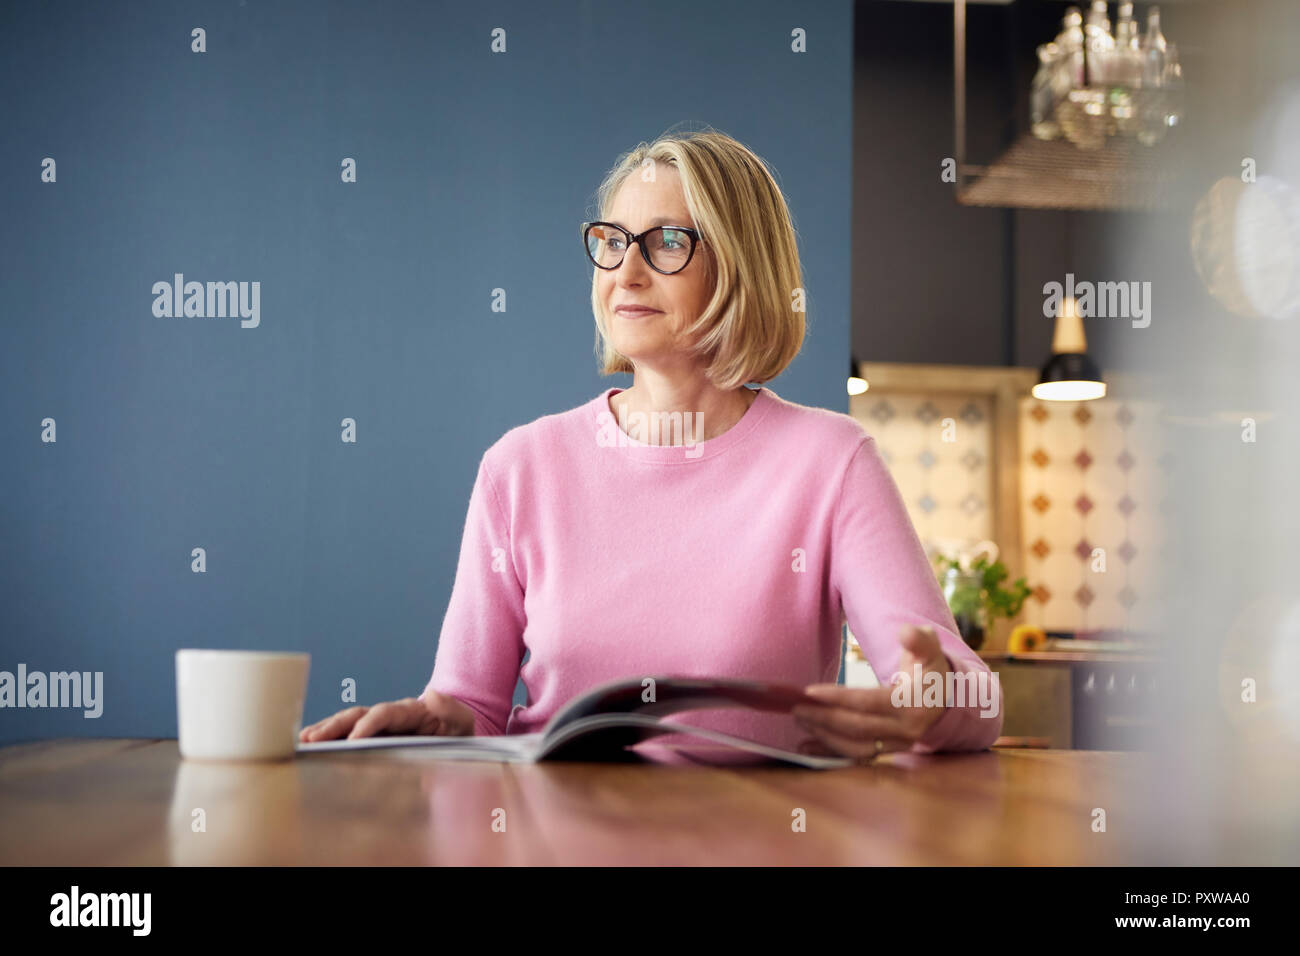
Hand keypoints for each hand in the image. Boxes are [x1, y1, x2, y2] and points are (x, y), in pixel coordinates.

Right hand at [299, 691, 475, 741]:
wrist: (458, 735)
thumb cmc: (459, 729)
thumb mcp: (463, 719)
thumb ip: (451, 708)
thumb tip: (432, 693)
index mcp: (411, 710)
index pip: (385, 714)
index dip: (369, 725)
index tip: (353, 740)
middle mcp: (390, 715)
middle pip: (358, 715)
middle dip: (335, 726)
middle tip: (313, 739)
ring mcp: (380, 725)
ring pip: (348, 724)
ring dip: (326, 731)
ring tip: (304, 741)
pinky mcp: (375, 737)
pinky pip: (349, 736)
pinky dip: (330, 740)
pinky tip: (311, 748)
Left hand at [794, 624, 951, 762]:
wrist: (943, 697)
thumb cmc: (930, 668)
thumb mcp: (929, 648)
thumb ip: (918, 639)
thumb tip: (907, 632)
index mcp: (914, 703)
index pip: (869, 702)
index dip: (838, 698)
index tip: (809, 691)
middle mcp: (907, 729)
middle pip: (858, 727)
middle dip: (824, 718)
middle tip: (796, 707)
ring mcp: (898, 744)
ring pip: (856, 747)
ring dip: (825, 737)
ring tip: (800, 720)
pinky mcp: (889, 751)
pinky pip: (857, 756)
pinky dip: (831, 753)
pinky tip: (807, 746)